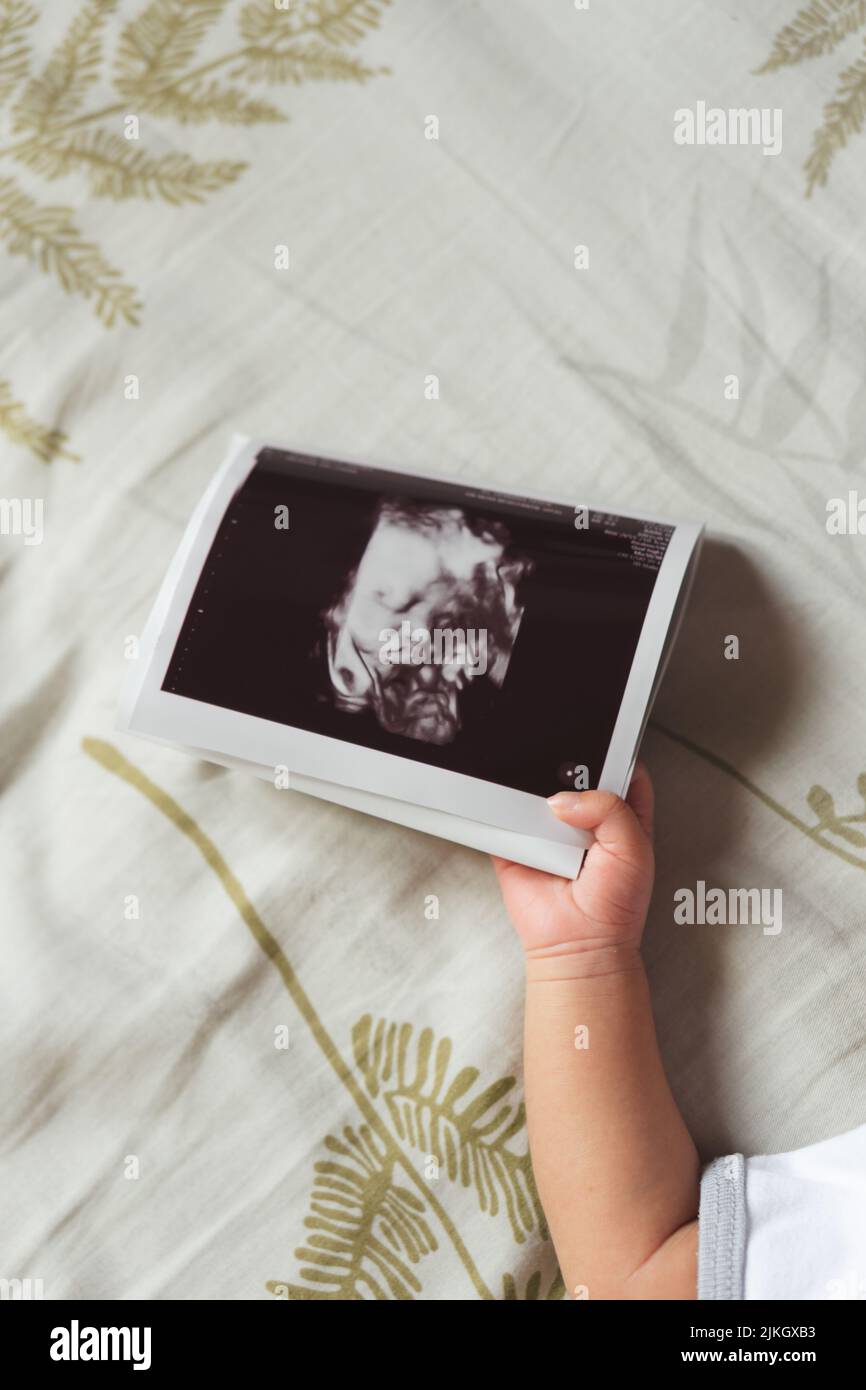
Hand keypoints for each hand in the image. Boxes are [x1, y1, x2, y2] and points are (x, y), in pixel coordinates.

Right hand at [493, 764, 654, 967]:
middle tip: (564, 775)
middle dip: (566, 767)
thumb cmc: (616, 905)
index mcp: (620, 813)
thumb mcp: (634, 849)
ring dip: (532, 789)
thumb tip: (563, 798)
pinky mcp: (517, 843)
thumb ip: (610, 808)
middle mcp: (583, 817)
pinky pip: (504, 819)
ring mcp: (548, 829)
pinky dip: (502, 811)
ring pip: (536, 791)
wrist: (578, 946)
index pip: (618, 768)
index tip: (600, 741)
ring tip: (542, 804)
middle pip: (572, 773)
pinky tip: (512, 814)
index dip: (611, 752)